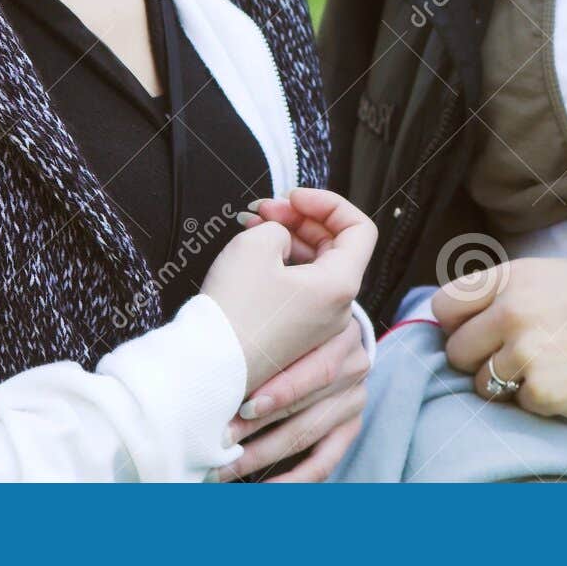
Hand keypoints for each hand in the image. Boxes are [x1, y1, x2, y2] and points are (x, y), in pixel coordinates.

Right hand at [201, 188, 375, 397]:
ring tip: (252, 226)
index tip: (291, 197)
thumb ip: (281, 227)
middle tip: (263, 209)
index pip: (359, 228)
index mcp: (340, 285)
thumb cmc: (235, 308)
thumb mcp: (256, 243)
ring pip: (316, 267)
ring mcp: (318, 327)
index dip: (328, 203)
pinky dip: (282, 265)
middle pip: (336, 246)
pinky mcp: (296, 337)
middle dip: (302, 218)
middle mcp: (338, 310)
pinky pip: (301, 290)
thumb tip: (284, 239)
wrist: (207, 368)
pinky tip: (253, 254)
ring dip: (289, 239)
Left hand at [215, 319, 369, 481]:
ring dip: (260, 455)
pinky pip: (323, 463)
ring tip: (225, 467)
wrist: (325, 336)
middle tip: (220, 440)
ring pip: (306, 435)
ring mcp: (354, 400)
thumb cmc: (288, 326)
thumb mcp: (285, 321)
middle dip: (256, 425)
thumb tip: (208, 354)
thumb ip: (261, 334)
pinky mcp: (350, 428)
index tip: (241, 407)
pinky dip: (292, 480)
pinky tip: (263, 489)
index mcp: (340, 331)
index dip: (280, 391)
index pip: (316, 368)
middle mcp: (354, 366)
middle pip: (304, 404)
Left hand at [430, 256, 566, 418]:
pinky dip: (540, 402)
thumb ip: (507, 292)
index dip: (456, 325)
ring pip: (482, 384)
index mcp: (513, 276)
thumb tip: (462, 321)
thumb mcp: (554, 275)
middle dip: (477, 359)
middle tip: (512, 358)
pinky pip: (520, 406)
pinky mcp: (547, 393)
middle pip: (455, 351)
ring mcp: (528, 353)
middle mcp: (513, 311)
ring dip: (506, 384)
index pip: (444, 307)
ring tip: (547, 368)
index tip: (473, 332)